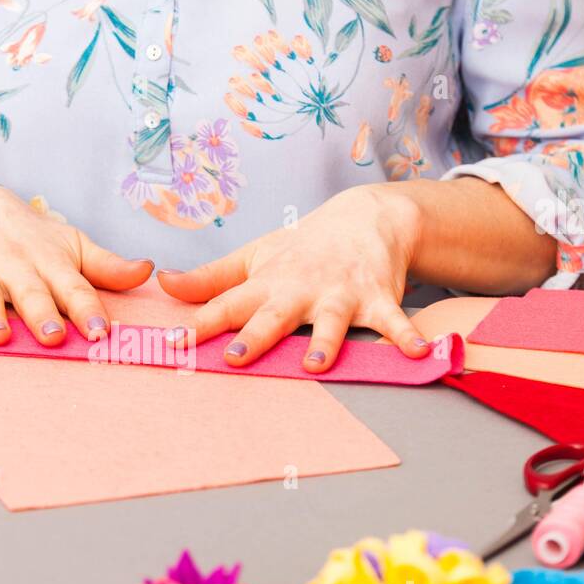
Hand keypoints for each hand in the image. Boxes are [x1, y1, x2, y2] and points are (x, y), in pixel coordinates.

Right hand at [0, 184, 153, 343]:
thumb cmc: (32, 237)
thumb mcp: (71, 245)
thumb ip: (106, 266)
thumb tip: (148, 272)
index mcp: (48, 259)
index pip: (72, 285)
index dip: (87, 309)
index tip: (102, 333)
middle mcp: (13, 261)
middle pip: (29, 290)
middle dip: (40, 313)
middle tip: (53, 337)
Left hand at [158, 184, 429, 371]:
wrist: (366, 218)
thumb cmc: (302, 249)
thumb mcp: (254, 259)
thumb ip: (210, 279)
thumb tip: (164, 284)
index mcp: (267, 284)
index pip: (226, 305)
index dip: (199, 323)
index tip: (172, 343)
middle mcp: (300, 290)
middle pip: (273, 316)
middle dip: (254, 337)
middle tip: (234, 358)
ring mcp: (340, 295)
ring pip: (331, 322)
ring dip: (325, 343)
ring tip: (316, 365)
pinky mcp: (378, 298)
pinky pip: (393, 321)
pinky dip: (405, 335)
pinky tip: (418, 353)